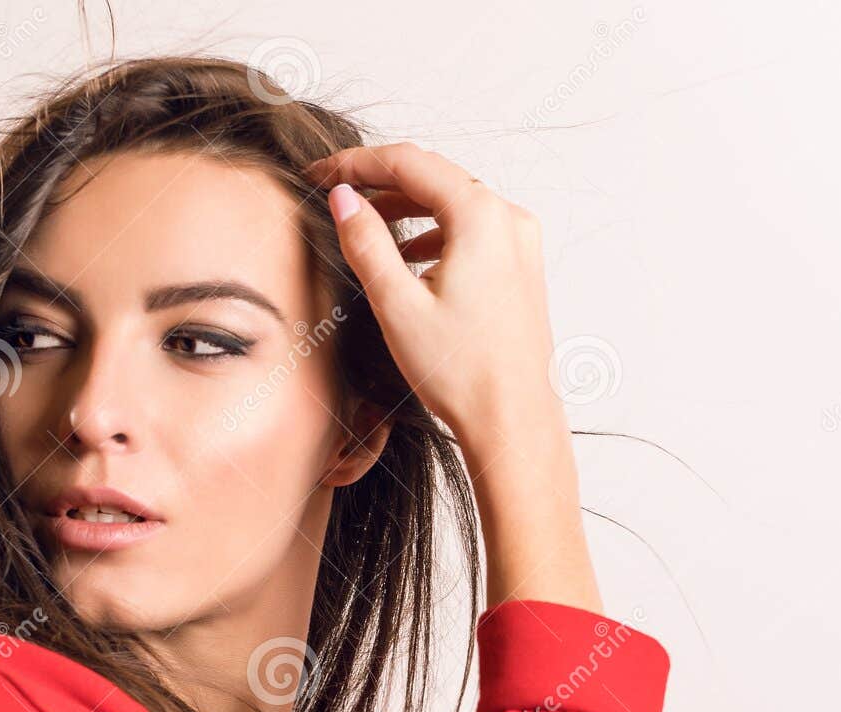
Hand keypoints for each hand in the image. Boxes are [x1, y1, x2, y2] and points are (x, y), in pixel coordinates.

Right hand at [304, 142, 599, 610]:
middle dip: (381, 183)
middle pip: (434, 178)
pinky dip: (434, 234)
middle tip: (335, 194)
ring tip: (365, 227)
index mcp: (480, 216)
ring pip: (453, 204)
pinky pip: (472, 231)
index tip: (320, 172)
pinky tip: (409, 260)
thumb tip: (344, 198)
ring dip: (407, 210)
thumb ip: (367, 244)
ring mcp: (520, 242)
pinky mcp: (521, 267)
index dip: (357, 163)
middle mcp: (508, 218)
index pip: (409, 163)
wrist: (513, 420)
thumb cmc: (460, 372)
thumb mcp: (397, 305)